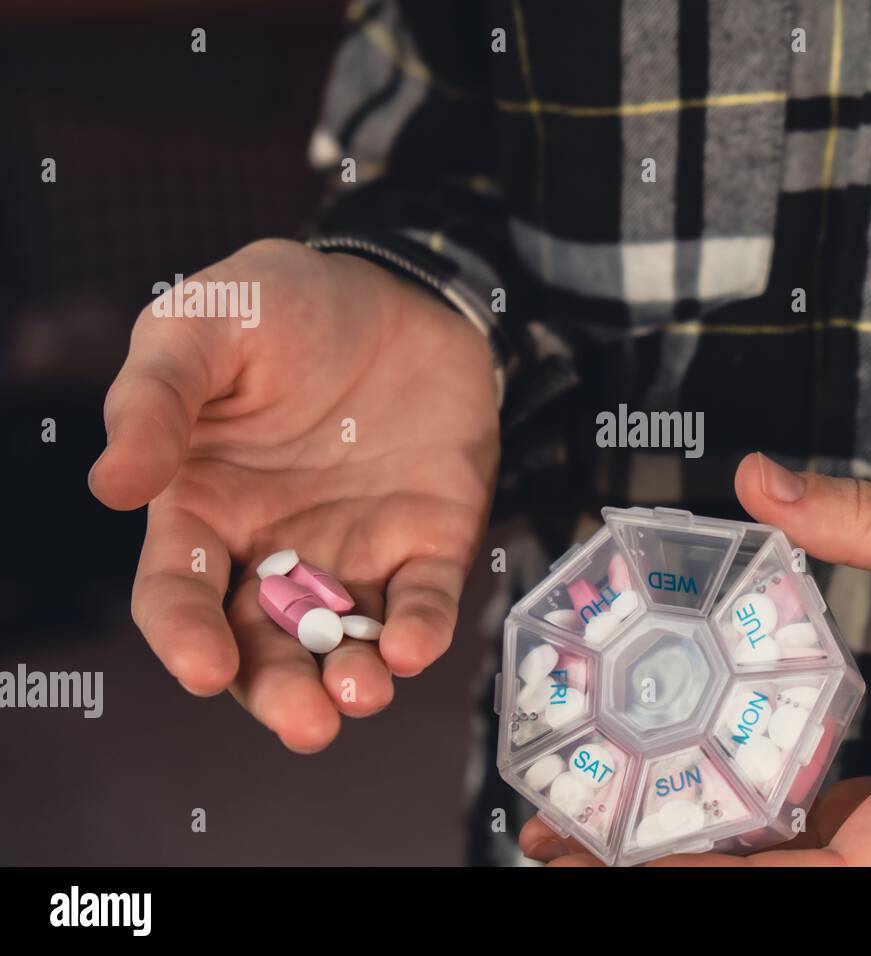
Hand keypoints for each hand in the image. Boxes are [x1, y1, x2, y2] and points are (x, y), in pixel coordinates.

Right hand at [90, 239, 498, 751]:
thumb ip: (155, 401)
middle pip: (265, 644)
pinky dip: (420, 629)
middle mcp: (275, 548)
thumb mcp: (202, 327)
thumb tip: (109, 486)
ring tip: (361, 692)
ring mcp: (354, 552)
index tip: (201, 668)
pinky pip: (421, 599)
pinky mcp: (427, 542)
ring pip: (345, 640)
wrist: (398, 292)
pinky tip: (414, 645)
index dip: (184, 636)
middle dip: (280, 690)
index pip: (180, 592)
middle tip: (306, 722)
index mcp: (203, 509)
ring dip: (352, 677)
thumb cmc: (282, 306)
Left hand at [520, 452, 870, 864]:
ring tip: (605, 838)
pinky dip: (760, 843)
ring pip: (812, 872)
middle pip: (808, 883)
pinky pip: (830, 846)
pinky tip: (696, 814)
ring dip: (713, 864)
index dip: (746, 876)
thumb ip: (867, 519)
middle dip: (691, 874)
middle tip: (575, 849)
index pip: (848, 865)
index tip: (652, 860)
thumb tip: (763, 482)